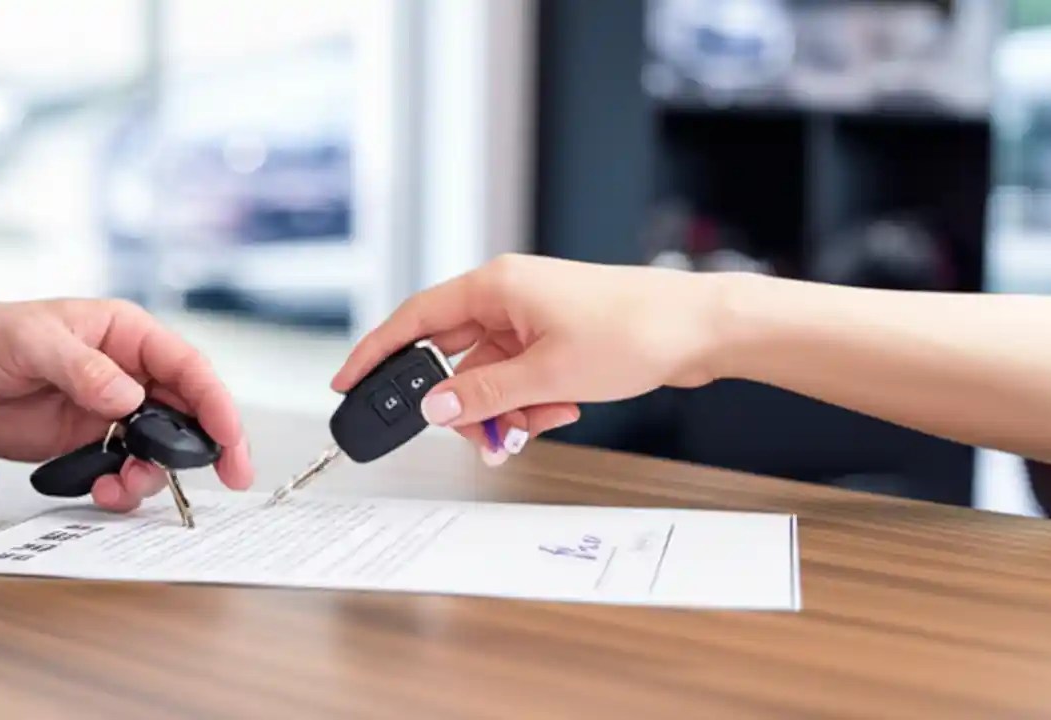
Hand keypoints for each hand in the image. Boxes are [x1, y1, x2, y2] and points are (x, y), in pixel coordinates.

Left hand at [0, 296, 252, 509]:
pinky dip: (123, 488)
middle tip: (231, 477)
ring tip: (124, 485)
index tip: (229, 438)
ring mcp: (111, 412)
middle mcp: (129, 374)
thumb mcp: (32, 342)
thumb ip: (83, 368)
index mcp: (128, 336)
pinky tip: (103, 490)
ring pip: (160, 448)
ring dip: (155, 473)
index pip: (188, 368)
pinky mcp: (89, 443)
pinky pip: (124, 470)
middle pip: (189, 411)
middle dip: (212, 445)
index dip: (216, 403)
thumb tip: (129, 397)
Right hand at [332, 254, 724, 463]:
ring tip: (531, 427)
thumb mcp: (546, 374)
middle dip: (462, 403)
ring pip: (490, 375)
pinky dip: (528, 403)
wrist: (702, 328)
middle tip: (474, 436)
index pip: (415, 319)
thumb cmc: (635, 330)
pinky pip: (519, 377)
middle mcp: (508, 296)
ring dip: (502, 410)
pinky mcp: (555, 337)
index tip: (349, 381)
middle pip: (454, 356)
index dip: (377, 352)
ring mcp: (532, 317)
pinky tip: (557, 412)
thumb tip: (433, 409)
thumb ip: (481, 394)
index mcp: (495, 285)